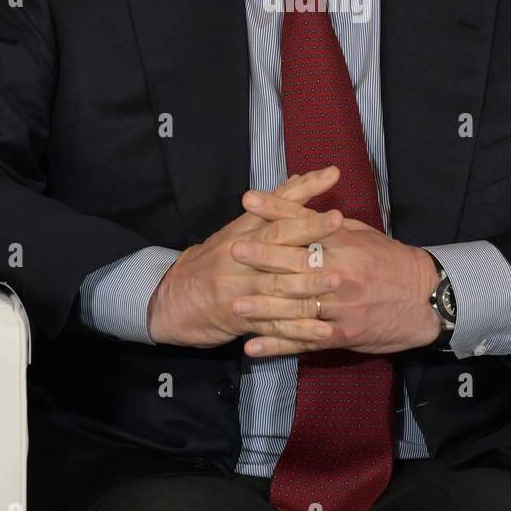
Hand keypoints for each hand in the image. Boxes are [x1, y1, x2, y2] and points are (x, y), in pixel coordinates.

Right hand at [147, 168, 343, 346]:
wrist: (171, 300)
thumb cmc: (211, 261)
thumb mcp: (237, 230)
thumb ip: (273, 206)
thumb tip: (301, 177)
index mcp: (244, 233)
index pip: (276, 209)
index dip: (303, 194)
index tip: (331, 178)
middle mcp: (242, 257)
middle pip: (277, 242)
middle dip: (310, 233)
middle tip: (339, 225)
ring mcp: (241, 290)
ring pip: (277, 284)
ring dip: (309, 283)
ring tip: (337, 280)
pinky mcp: (241, 320)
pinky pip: (273, 326)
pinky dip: (298, 330)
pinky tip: (322, 332)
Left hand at [232, 215, 441, 356]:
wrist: (427, 299)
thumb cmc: (391, 262)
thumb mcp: (362, 234)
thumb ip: (328, 224)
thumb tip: (300, 206)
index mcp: (346, 244)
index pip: (306, 224)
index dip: (276, 212)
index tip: (248, 201)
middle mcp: (342, 273)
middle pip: (297, 264)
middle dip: (263, 258)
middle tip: (233, 251)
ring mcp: (342, 307)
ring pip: (298, 307)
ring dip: (264, 307)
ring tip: (234, 305)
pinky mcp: (343, 335)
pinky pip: (306, 342)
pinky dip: (278, 345)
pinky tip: (253, 347)